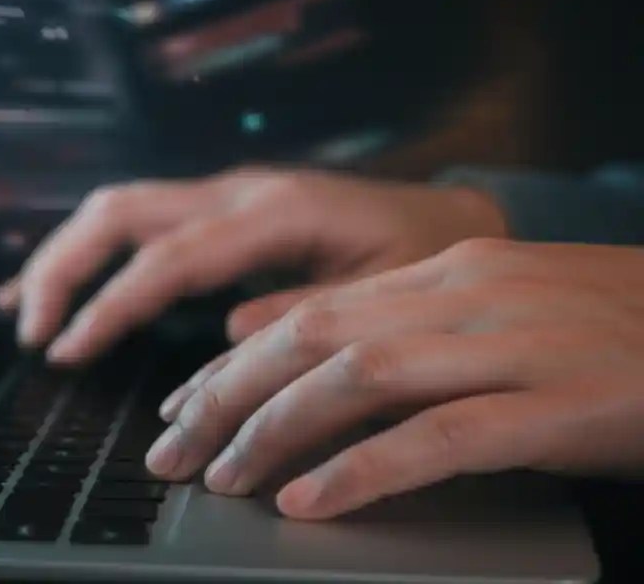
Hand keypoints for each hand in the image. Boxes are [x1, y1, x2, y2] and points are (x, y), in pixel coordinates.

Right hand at [0, 168, 506, 362]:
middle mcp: (238, 192)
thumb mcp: (390, 298)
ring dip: (64, 259)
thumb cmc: (429, 262)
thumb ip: (312, 314)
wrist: (454, 220)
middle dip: (64, 269)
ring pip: (117, 211)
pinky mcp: (219, 213)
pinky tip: (52, 287)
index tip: (67, 352)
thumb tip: (230, 338)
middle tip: (35, 336)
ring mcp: (225, 196)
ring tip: (24, 315)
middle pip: (120, 213)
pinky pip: (138, 224)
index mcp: (276, 210)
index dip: (110, 304)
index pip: (168, 256)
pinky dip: (89, 256)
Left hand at [150, 240, 643, 519]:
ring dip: (276, 430)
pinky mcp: (560, 404)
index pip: (312, 311)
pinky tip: (309, 499)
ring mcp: (516, 345)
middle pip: (314, 338)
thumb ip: (395, 321)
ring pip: (360, 379)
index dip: (233, 361)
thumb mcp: (493, 311)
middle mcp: (469, 295)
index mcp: (451, 271)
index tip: (181, 402)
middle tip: (173, 448)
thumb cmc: (611, 334)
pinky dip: (364, 469)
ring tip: (222, 476)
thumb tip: (285, 334)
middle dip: (228, 395)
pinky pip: (441, 437)